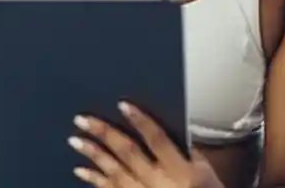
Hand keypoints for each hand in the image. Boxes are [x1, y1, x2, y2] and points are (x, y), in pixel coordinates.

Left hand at [70, 102, 222, 187]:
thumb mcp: (209, 176)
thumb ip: (193, 155)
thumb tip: (180, 130)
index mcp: (182, 172)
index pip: (158, 141)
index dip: (141, 122)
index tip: (123, 105)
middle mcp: (159, 184)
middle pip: (129, 154)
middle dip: (105, 135)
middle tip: (83, 119)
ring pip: (114, 173)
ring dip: (93, 155)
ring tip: (74, 140)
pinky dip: (94, 180)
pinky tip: (80, 171)